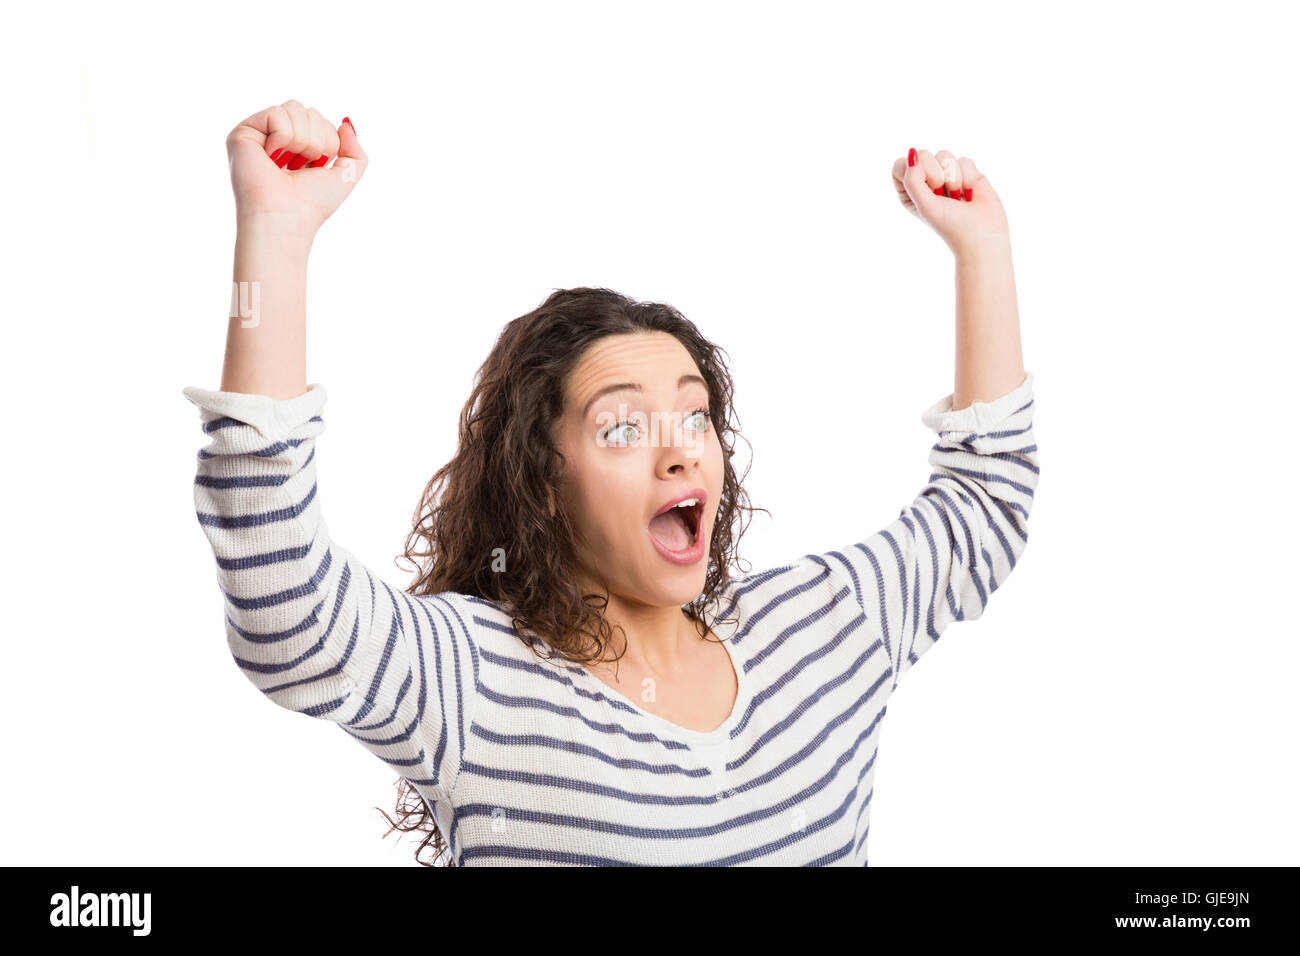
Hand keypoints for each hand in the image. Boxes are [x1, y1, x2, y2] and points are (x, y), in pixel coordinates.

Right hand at [225, 99, 368, 239]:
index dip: (329, 143)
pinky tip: (272, 158)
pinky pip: (276, 114)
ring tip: (288, 164)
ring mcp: (259, 135)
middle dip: (318, 141)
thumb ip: (356, 152)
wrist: (286, 218)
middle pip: (309, 111)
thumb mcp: (347, 177)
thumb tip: (346, 123)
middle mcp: (276, 139)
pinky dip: (283, 138)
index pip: (320, 121)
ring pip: (295, 108)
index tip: (315, 168)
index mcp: (296, 147)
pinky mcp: (243, 133)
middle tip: (302, 167)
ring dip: (303, 140)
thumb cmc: (312, 204)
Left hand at [892, 147, 1008, 255]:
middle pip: (923, 154)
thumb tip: (912, 153)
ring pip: (945, 154)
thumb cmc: (950, 225)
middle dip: (936, 175)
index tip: (925, 189)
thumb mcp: (924, 205)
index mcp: (909, 191)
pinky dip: (968, 178)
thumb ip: (913, 180)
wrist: (982, 235)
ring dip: (954, 179)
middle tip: (942, 196)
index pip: (900, 165)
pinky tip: (970, 194)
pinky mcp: (966, 171)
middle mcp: (926, 180)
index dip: (913, 172)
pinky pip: (964, 160)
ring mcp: (946, 174)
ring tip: (957, 197)